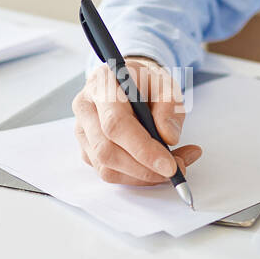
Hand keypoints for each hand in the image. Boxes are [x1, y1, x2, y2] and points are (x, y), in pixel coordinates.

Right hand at [72, 57, 201, 184]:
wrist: (129, 81)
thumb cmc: (145, 82)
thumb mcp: (166, 84)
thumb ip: (169, 106)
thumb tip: (168, 137)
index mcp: (102, 85)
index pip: (116, 124)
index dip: (142, 149)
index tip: (169, 165)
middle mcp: (86, 108)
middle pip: (107, 150)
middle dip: (144, 168)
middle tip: (176, 168)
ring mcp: (83, 131)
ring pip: (107, 168)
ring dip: (143, 175)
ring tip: (174, 164)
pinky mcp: (87, 149)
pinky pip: (110, 173)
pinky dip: (137, 176)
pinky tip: (156, 165)